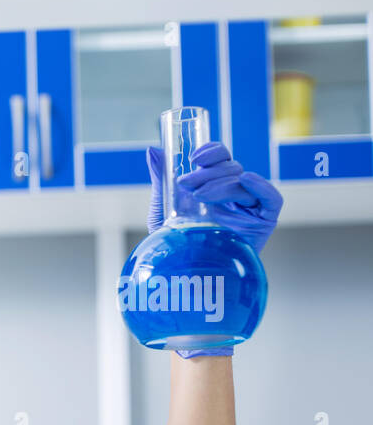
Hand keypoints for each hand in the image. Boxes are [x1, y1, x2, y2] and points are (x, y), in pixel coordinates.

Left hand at [146, 141, 282, 249]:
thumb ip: (161, 179)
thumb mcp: (163, 209)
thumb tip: (152, 150)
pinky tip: (245, 180)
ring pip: (244, 181)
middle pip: (232, 168)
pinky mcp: (263, 222)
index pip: (222, 159)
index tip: (194, 158)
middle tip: (186, 184)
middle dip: (208, 172)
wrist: (182, 274)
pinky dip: (262, 186)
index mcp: (215, 188)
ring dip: (221, 184)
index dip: (212, 152)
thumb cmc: (173, 245)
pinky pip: (272, 198)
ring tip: (199, 196)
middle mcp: (234, 195)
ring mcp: (249, 208)